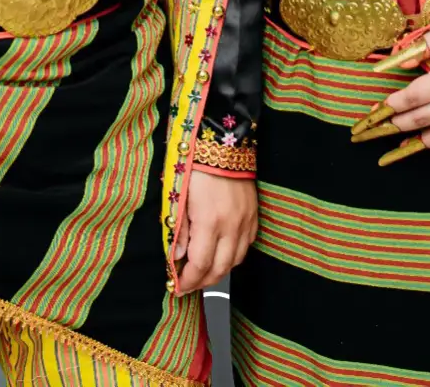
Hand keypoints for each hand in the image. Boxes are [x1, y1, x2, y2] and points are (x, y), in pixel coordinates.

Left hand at [174, 171, 257, 293]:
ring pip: (235, 261)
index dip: (187, 280)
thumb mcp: (179, 194)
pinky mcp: (254, 215)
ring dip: (218, 272)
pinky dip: (233, 255)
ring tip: (203, 273)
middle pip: (219, 270)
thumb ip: (178, 228)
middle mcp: (231, 225)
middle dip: (202, 282)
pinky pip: (246, 245)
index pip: (199, 264)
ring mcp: (245, 221)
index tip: (177, 287)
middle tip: (188, 285)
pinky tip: (222, 253)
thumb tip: (176, 256)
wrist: (224, 142)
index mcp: (210, 221)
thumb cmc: (197, 164)